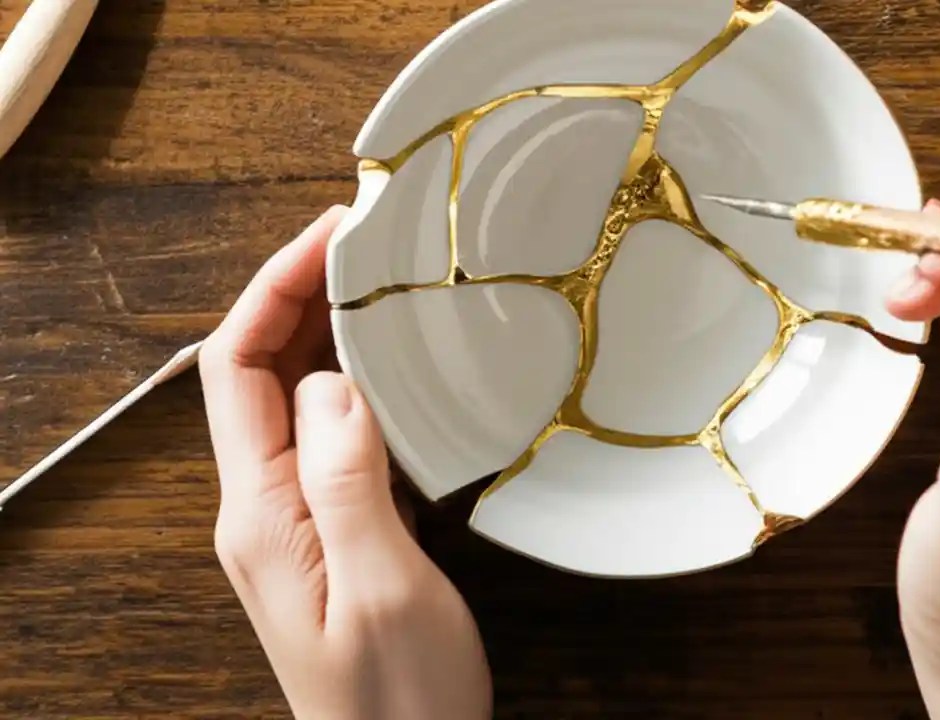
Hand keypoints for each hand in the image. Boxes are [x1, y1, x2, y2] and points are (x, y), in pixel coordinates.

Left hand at [198, 207, 491, 719]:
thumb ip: (349, 483)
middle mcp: (263, 511)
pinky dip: (357, 382)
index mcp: (261, 516)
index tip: (331, 236)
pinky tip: (397, 367)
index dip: (273, 290)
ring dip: (326, 332)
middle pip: (257, 373)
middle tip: (362, 239)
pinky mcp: (332, 531)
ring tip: (379, 281)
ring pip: (294, 400)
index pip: (235, 371)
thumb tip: (331, 382)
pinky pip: (330, 435)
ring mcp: (295, 522)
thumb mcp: (384, 590)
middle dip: (298, 293)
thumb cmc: (398, 700)